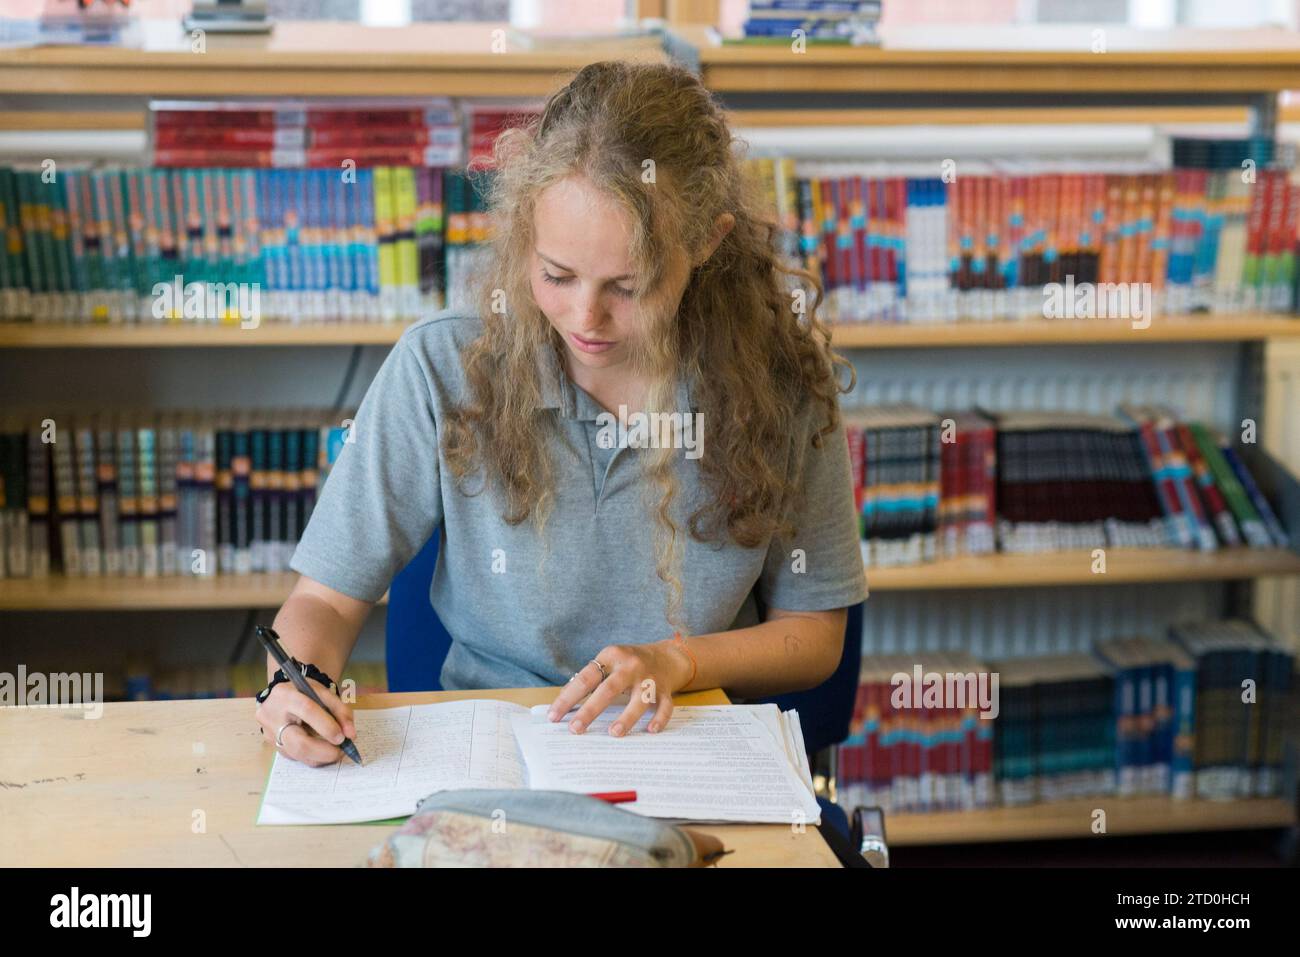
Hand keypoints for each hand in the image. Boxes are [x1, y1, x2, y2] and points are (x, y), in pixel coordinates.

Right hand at [255, 678, 355, 766]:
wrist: (280, 698)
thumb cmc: (304, 693)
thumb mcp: (323, 693)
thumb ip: (340, 711)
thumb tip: (351, 735)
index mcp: (286, 695)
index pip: (307, 711)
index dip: (327, 726)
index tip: (343, 738)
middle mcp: (272, 716)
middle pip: (298, 742)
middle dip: (324, 751)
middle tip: (341, 751)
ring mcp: (270, 734)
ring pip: (297, 754)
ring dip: (321, 757)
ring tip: (336, 752)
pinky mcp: (273, 746)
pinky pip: (296, 757)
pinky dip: (313, 757)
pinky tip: (322, 751)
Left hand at [546, 640, 692, 736]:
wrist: (666, 657)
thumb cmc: (628, 664)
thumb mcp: (608, 662)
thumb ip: (589, 680)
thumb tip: (562, 705)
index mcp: (611, 657)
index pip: (586, 678)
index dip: (568, 698)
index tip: (554, 716)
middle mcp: (631, 666)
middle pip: (609, 689)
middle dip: (590, 710)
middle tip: (574, 729)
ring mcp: (650, 679)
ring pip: (639, 700)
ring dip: (626, 717)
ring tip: (613, 733)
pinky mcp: (666, 690)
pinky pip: (665, 706)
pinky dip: (659, 719)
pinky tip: (650, 731)